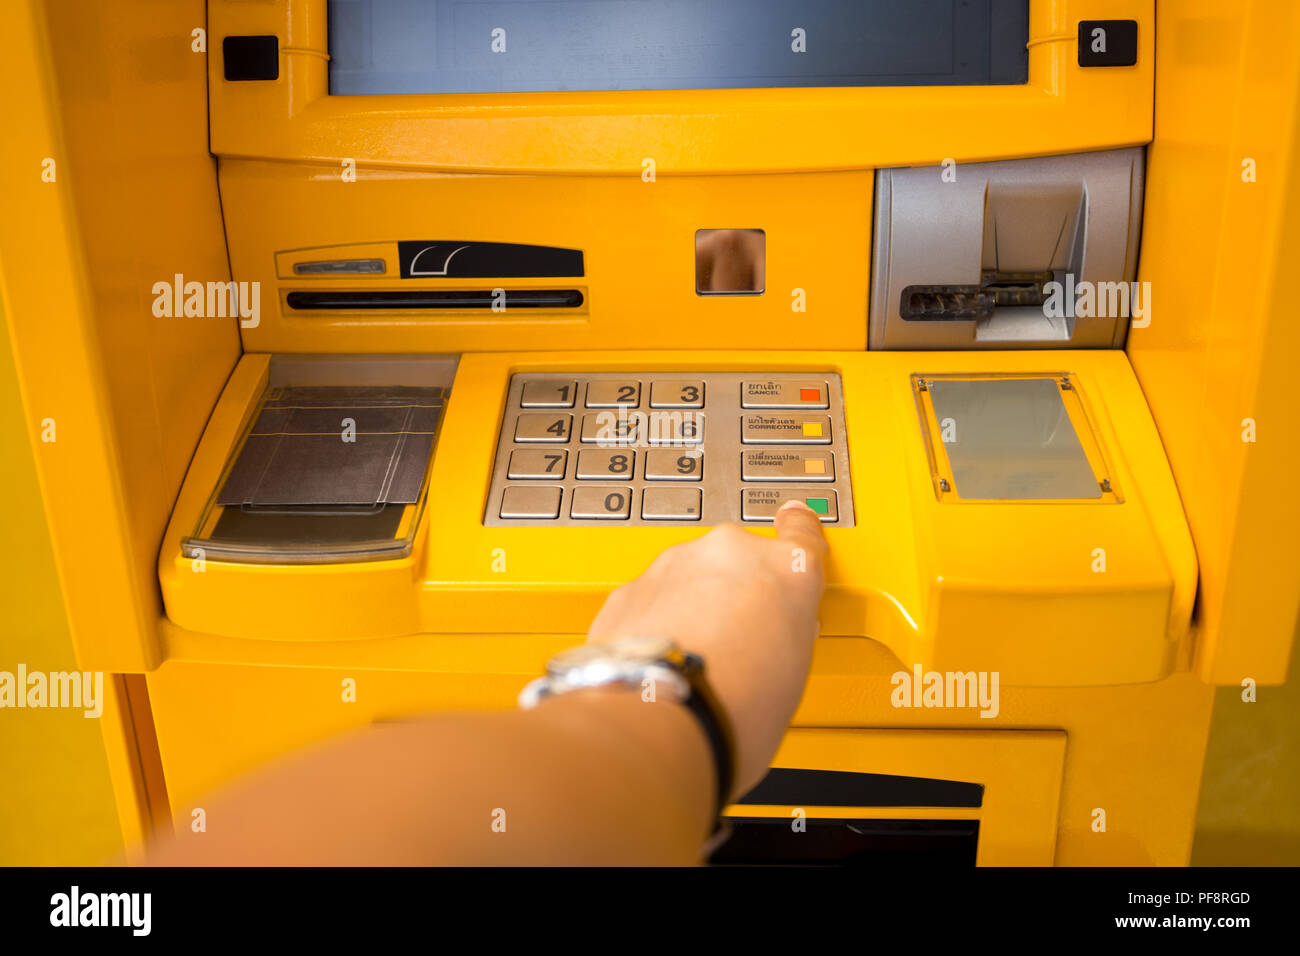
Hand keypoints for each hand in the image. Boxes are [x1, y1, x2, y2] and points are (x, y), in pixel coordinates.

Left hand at [586, 501, 827, 797]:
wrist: (660, 721)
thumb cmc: (737, 708)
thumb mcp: (795, 675)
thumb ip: (786, 635)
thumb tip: (771, 637)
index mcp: (789, 570)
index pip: (801, 532)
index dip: (797, 527)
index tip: (794, 520)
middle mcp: (731, 553)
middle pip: (738, 561)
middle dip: (735, 591)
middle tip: (738, 642)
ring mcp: (675, 565)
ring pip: (688, 578)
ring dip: (691, 607)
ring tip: (693, 662)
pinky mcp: (629, 587)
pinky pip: (649, 600)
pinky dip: (652, 623)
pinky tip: (658, 661)